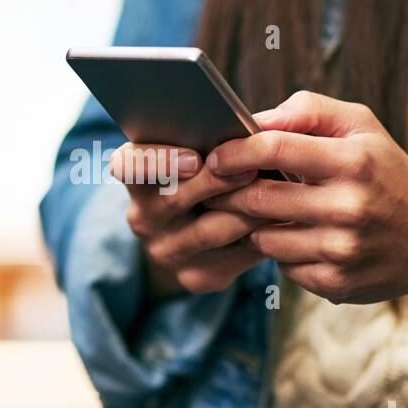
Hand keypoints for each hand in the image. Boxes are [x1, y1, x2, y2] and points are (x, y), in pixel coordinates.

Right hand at [110, 143, 266, 296]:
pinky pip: (231, 257)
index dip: (157, 162)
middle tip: (254, 166)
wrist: (203, 229)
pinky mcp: (195, 276)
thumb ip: (210, 135)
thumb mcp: (201, 145)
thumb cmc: (210, 169)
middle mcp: (142, 216)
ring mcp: (165, 250)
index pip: (129, 165)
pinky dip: (258, 235)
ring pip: (208, 231)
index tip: (193, 159)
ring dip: (246, 209)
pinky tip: (278, 220)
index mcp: (135, 175)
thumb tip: (250, 131)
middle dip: (217, 182)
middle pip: (175, 199)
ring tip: (278, 192)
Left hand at [204, 91, 407, 303]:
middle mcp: (348, 208)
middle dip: (228, 192)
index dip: (235, 152)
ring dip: (254, 224)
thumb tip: (255, 120)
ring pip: (263, 237)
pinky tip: (295, 237)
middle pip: (258, 198)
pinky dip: (281, 250)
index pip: (274, 148)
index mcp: (353, 161)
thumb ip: (307, 111)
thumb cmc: (386, 171)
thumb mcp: (360, 126)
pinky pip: (283, 265)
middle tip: (215, 187)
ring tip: (262, 211)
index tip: (215, 155)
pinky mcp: (335, 283)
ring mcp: (341, 250)